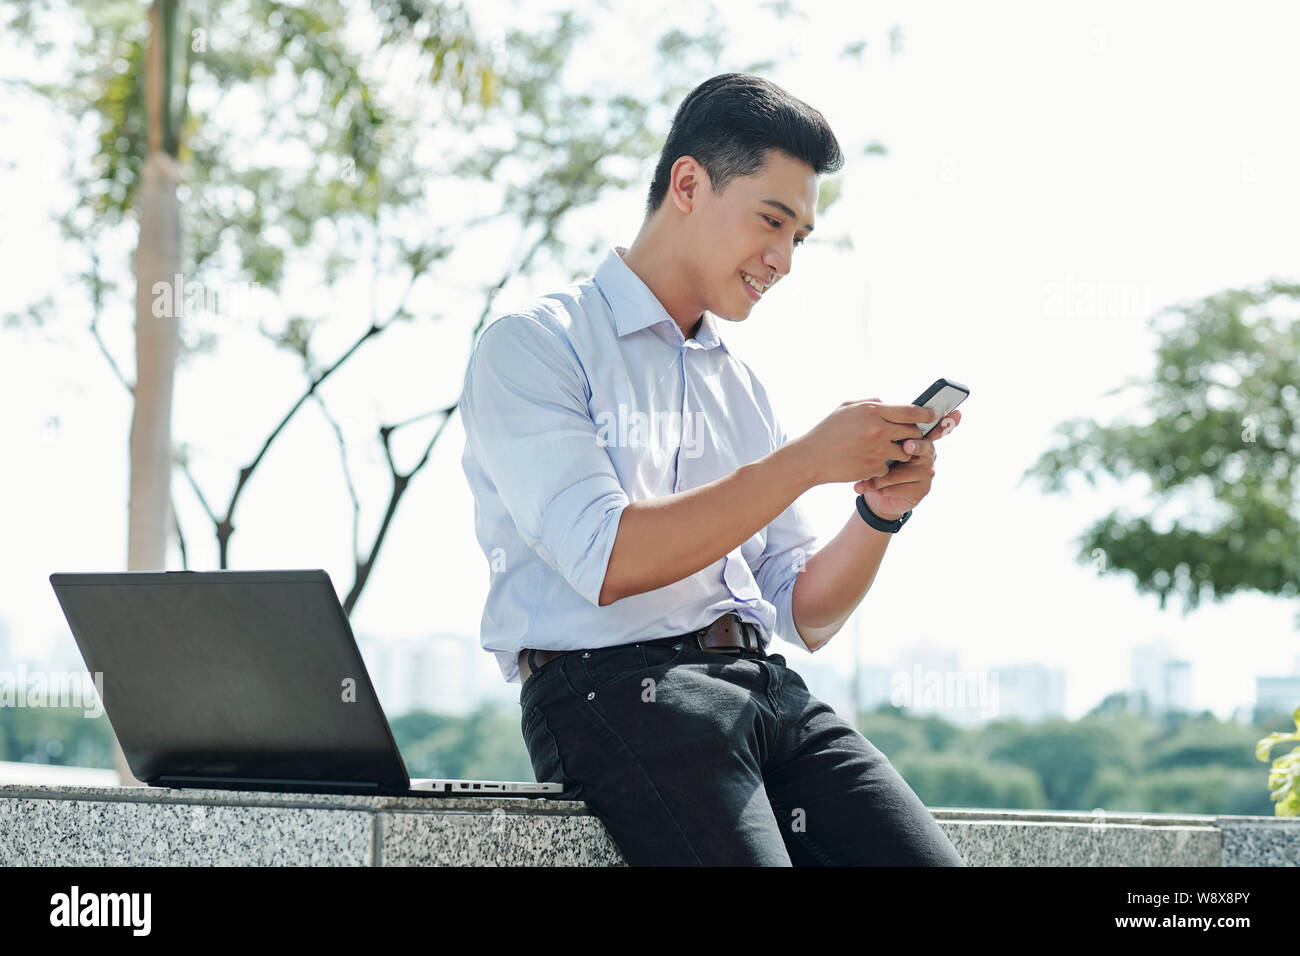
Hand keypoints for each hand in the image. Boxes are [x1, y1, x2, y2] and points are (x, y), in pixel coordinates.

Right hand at [797, 398, 940, 486]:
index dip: (926, 414)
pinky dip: (883, 466)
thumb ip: (871, 403)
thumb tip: (889, 403)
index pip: (911, 412)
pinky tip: (868, 463)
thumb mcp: (846, 408)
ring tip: (886, 450)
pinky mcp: (875, 469)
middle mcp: (879, 430)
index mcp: (873, 410)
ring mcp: (878, 451)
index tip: (932, 416)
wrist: (811, 458)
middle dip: (913, 435)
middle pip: (913, 432)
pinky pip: (889, 467)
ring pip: (906, 452)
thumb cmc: (827, 431)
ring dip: (901, 452)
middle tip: (907, 436)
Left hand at [853, 409, 960, 518]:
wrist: (872, 491)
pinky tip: (865, 487)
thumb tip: (878, 403)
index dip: (948, 420)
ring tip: (862, 478)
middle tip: (907, 446)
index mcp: (919, 437)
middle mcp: (927, 452)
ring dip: (881, 476)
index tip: (956, 413)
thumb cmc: (876, 461)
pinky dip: (880, 488)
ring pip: (906, 471)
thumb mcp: (876, 442)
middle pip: (924, 446)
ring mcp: (928, 471)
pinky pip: (902, 488)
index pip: (936, 426)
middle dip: (915, 446)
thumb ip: (882, 426)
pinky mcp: (923, 489)